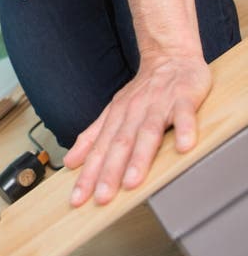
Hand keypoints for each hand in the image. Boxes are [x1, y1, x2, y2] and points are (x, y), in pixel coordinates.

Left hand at [64, 51, 211, 206]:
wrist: (169, 56)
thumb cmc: (144, 90)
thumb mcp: (114, 111)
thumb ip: (93, 136)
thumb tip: (70, 160)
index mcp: (117, 117)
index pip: (99, 149)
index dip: (88, 174)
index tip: (78, 199)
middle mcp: (134, 111)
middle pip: (120, 144)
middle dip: (109, 172)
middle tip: (101, 198)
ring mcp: (159, 104)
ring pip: (147, 133)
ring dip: (139, 158)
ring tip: (132, 182)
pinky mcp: (184, 98)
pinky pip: (185, 115)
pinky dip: (185, 129)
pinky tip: (185, 147)